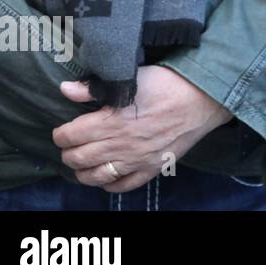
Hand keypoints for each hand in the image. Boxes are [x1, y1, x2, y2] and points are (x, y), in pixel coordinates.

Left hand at [53, 65, 232, 192]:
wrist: (204, 100)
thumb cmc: (169, 85)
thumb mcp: (132, 78)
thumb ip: (95, 87)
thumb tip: (66, 89)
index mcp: (110, 122)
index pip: (69, 137)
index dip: (61, 134)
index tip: (64, 129)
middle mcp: (118, 146)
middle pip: (78, 158)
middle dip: (68, 152)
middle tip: (71, 145)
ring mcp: (135, 160)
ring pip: (95, 177)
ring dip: (83, 171)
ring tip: (83, 162)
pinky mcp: (151, 168)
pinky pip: (122, 186)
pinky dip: (109, 184)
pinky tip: (107, 176)